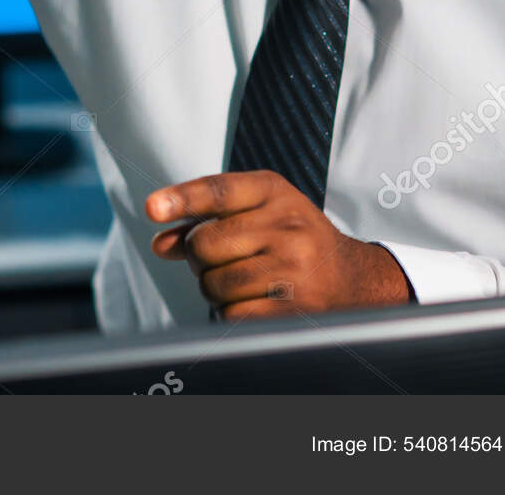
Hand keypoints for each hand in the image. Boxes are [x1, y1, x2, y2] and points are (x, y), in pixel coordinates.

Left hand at [147, 169, 413, 319]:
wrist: (352, 278)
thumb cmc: (292, 241)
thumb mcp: (256, 214)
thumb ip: (204, 221)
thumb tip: (160, 243)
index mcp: (275, 191)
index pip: (219, 191)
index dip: (182, 199)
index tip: (151, 208)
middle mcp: (288, 223)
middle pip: (204, 244)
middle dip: (199, 259)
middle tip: (221, 260)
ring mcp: (295, 265)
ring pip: (214, 282)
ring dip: (214, 289)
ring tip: (241, 282)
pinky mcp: (297, 305)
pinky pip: (233, 314)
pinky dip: (230, 314)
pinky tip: (252, 303)